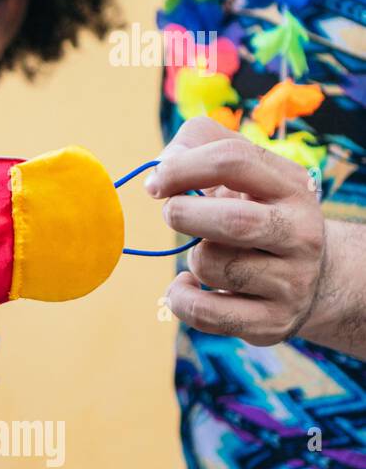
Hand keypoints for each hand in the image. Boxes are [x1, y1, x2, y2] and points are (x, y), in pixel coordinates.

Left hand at [145, 117, 326, 345]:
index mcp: (292, 187)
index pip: (234, 161)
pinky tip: (188, 284)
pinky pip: (206, 312)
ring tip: (207, 253)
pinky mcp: (273, 322)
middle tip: (172, 214)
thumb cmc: (256, 211)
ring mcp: (292, 282)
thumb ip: (198, 145)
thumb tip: (161, 167)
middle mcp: (302, 234)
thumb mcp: (241, 173)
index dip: (182, 167)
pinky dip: (181, 298)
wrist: (312, 277)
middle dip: (184, 214)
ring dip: (193, 257)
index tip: (156, 184)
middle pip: (233, 220)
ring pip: (214, 265)